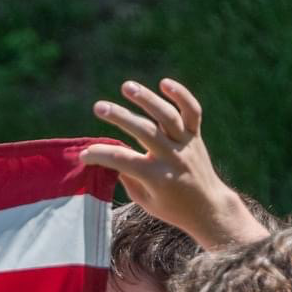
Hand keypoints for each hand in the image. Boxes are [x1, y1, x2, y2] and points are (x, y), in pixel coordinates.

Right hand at [83, 78, 268, 250]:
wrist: (208, 208)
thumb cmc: (171, 207)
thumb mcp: (144, 200)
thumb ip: (127, 177)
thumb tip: (108, 155)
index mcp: (157, 178)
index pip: (123, 160)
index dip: (100, 155)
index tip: (83, 154)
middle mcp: (173, 158)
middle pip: (144, 131)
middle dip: (120, 117)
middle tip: (98, 107)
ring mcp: (186, 145)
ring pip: (168, 116)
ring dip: (147, 99)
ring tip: (126, 86)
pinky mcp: (196, 136)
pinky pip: (192, 112)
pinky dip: (181, 95)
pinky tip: (164, 83)